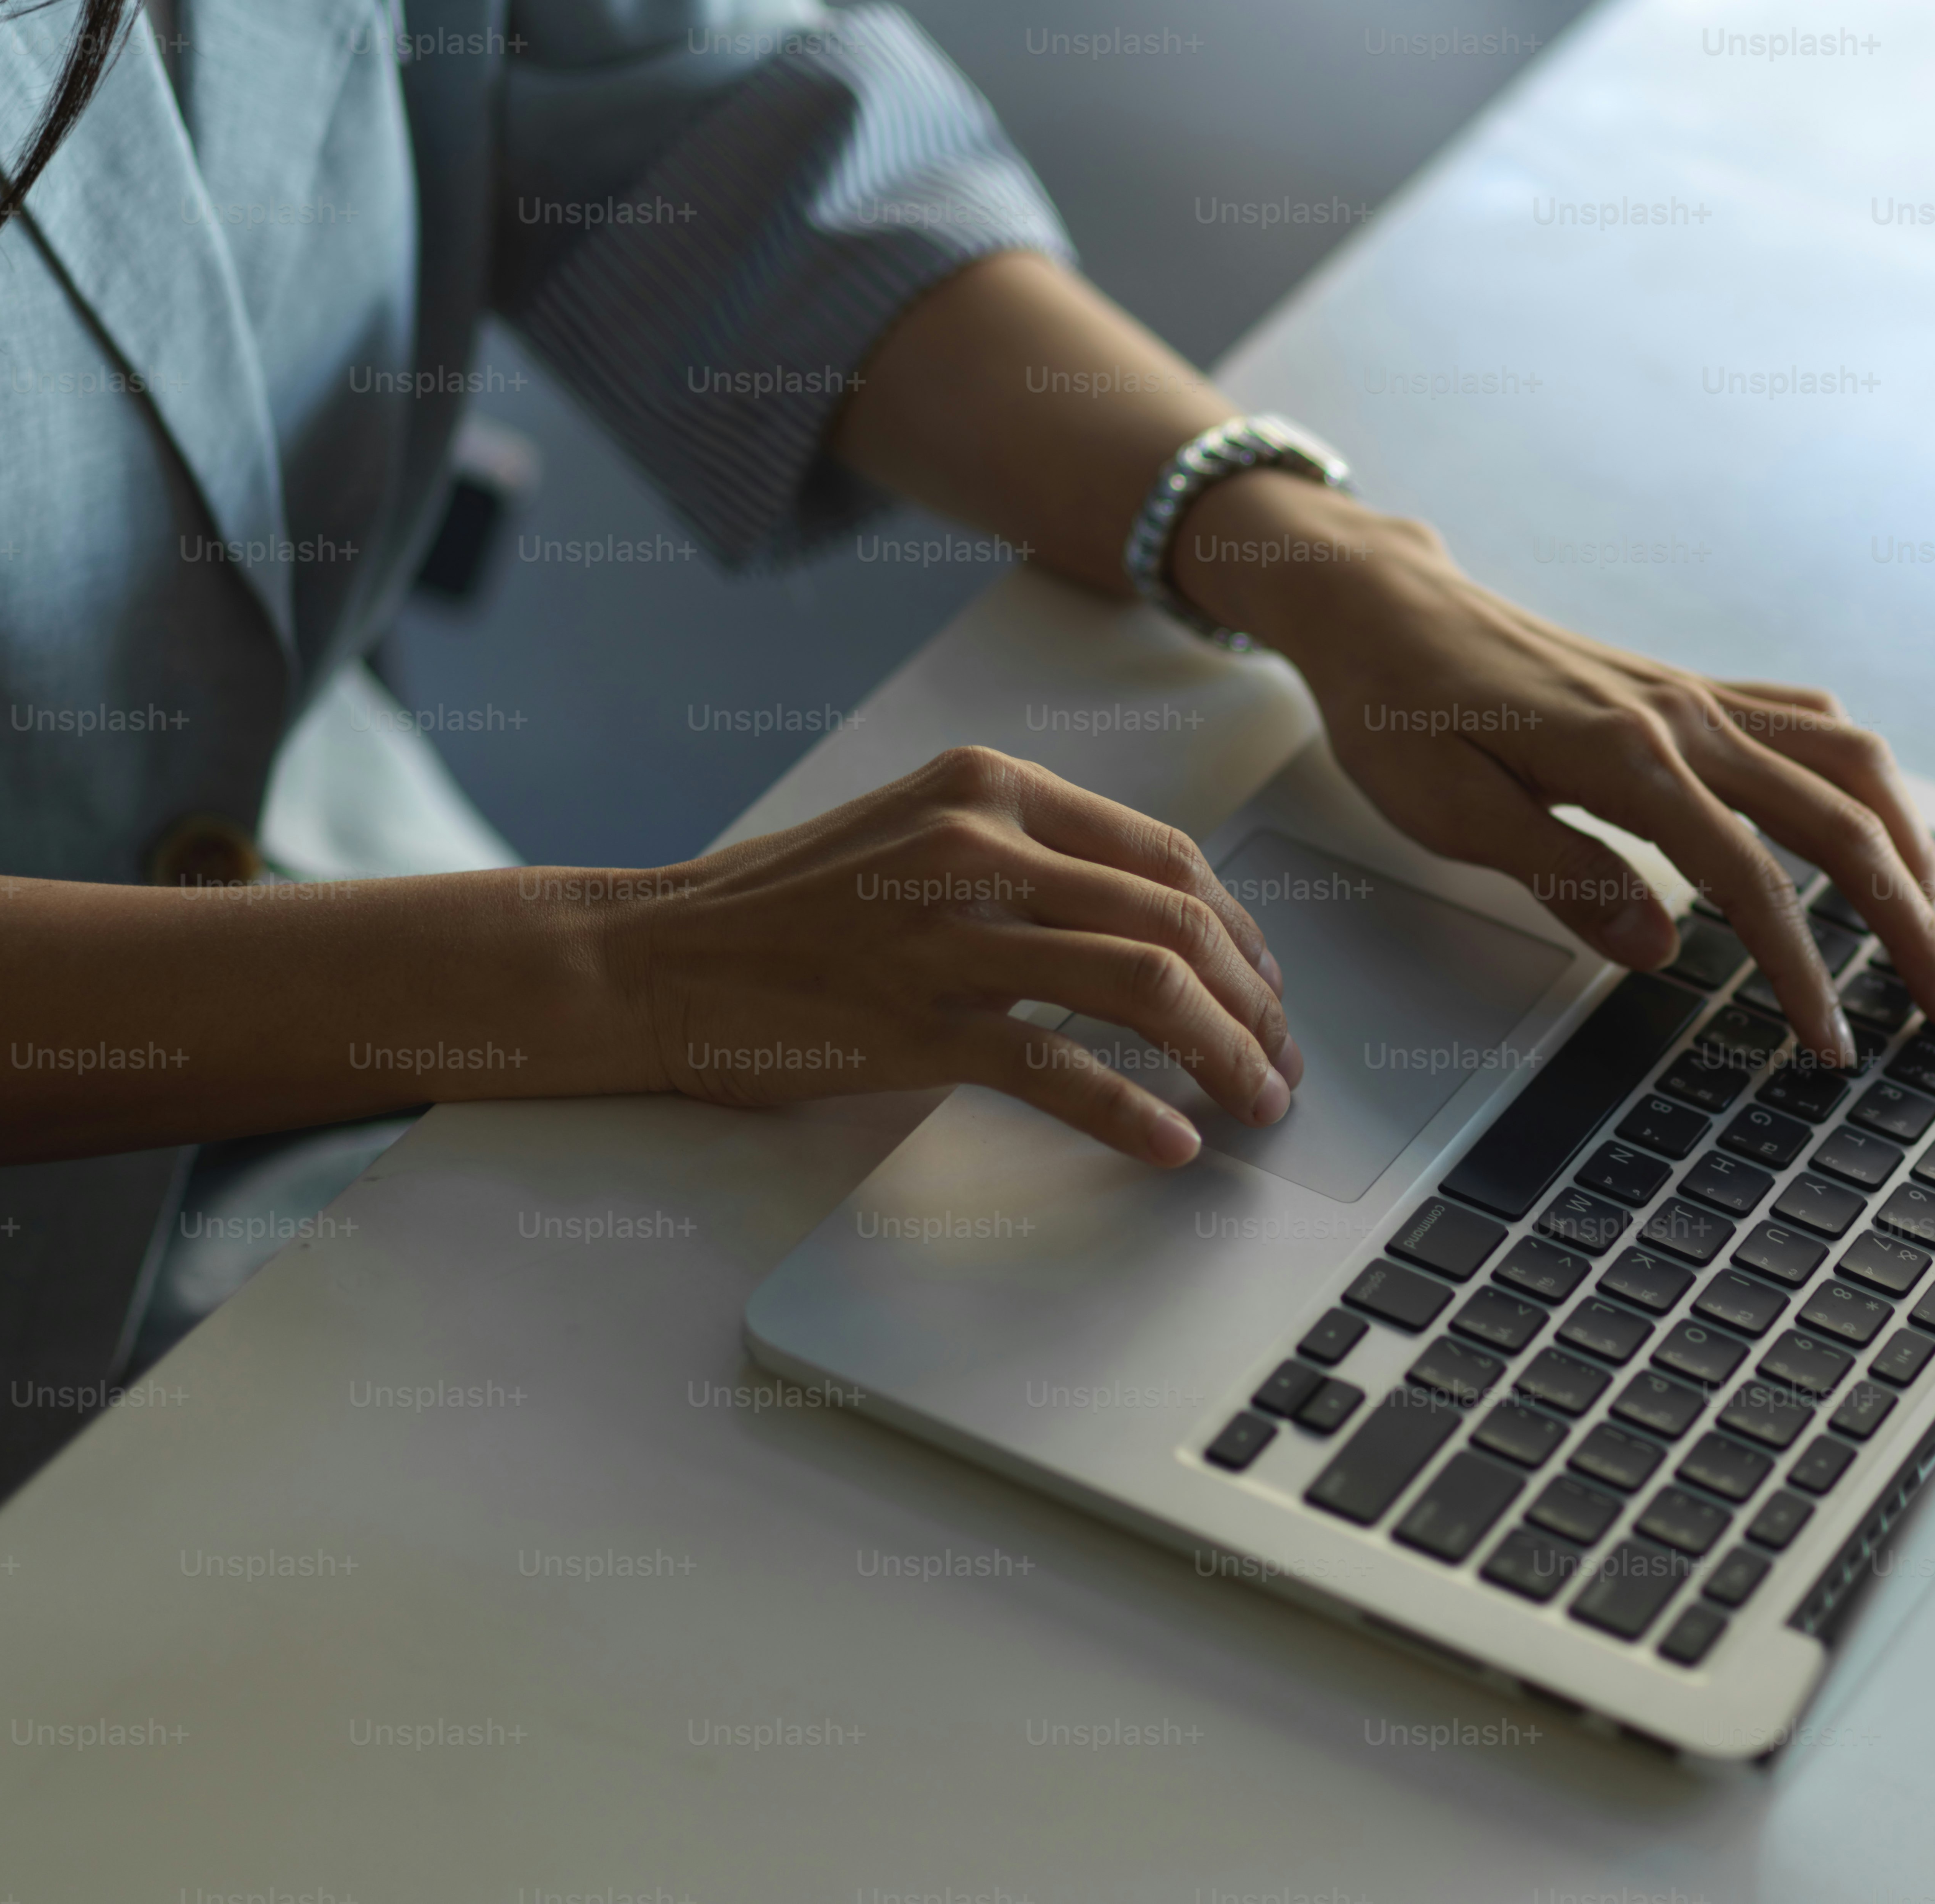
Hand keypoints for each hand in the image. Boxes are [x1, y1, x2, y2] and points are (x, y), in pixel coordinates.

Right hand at [611, 747, 1304, 1164]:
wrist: (654, 955)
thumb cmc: (788, 908)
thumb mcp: (920, 836)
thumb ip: (1028, 859)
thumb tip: (1150, 926)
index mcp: (993, 787)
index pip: (1167, 857)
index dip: (1241, 932)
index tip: (1266, 989)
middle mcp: (980, 842)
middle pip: (1176, 920)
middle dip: (1253, 1001)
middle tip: (1280, 1061)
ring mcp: (947, 931)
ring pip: (1142, 986)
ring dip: (1222, 1054)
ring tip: (1256, 1103)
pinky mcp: (915, 1021)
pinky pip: (1058, 1069)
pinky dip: (1133, 1113)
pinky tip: (1174, 1146)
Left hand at [1170, 475, 1934, 1065]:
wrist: (1386, 607)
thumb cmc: (1400, 711)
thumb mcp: (1450, 812)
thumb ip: (1562, 875)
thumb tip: (1659, 949)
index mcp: (1628, 758)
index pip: (1753, 884)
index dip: (1805, 974)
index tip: (1836, 1044)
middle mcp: (1683, 717)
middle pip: (1840, 821)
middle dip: (1909, 921)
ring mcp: (1695, 696)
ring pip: (1849, 761)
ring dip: (1909, 845)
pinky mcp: (1689, 689)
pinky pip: (1810, 723)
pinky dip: (1863, 782)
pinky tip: (1874, 828)